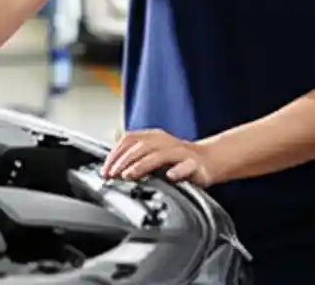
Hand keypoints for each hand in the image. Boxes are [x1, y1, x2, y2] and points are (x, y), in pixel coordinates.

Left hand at [100, 129, 219, 186]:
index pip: (129, 139)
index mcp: (154, 137)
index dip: (115, 154)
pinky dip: (178, 171)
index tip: (105, 169)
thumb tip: (110, 166)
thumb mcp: (153, 154)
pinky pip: (186, 166)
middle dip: (124, 161)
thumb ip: (134, 157)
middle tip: (113, 174)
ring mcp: (181, 152)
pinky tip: (170, 176)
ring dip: (142, 165)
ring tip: (129, 175)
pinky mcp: (195, 165)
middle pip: (141, 146)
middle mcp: (166, 142)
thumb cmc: (177, 160)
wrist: (208, 161)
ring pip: (160, 155)